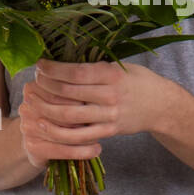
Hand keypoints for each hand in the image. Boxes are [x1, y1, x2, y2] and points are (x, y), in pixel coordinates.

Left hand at [18, 60, 167, 169]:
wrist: (161, 106)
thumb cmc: (137, 80)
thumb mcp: (119, 65)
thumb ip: (94, 65)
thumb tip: (61, 58)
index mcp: (111, 75)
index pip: (75, 72)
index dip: (53, 69)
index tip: (39, 65)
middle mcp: (110, 95)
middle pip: (68, 93)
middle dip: (45, 87)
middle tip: (33, 81)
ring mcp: (109, 116)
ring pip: (70, 116)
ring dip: (46, 110)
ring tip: (32, 103)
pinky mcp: (109, 131)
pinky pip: (80, 136)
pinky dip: (60, 132)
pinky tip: (46, 125)